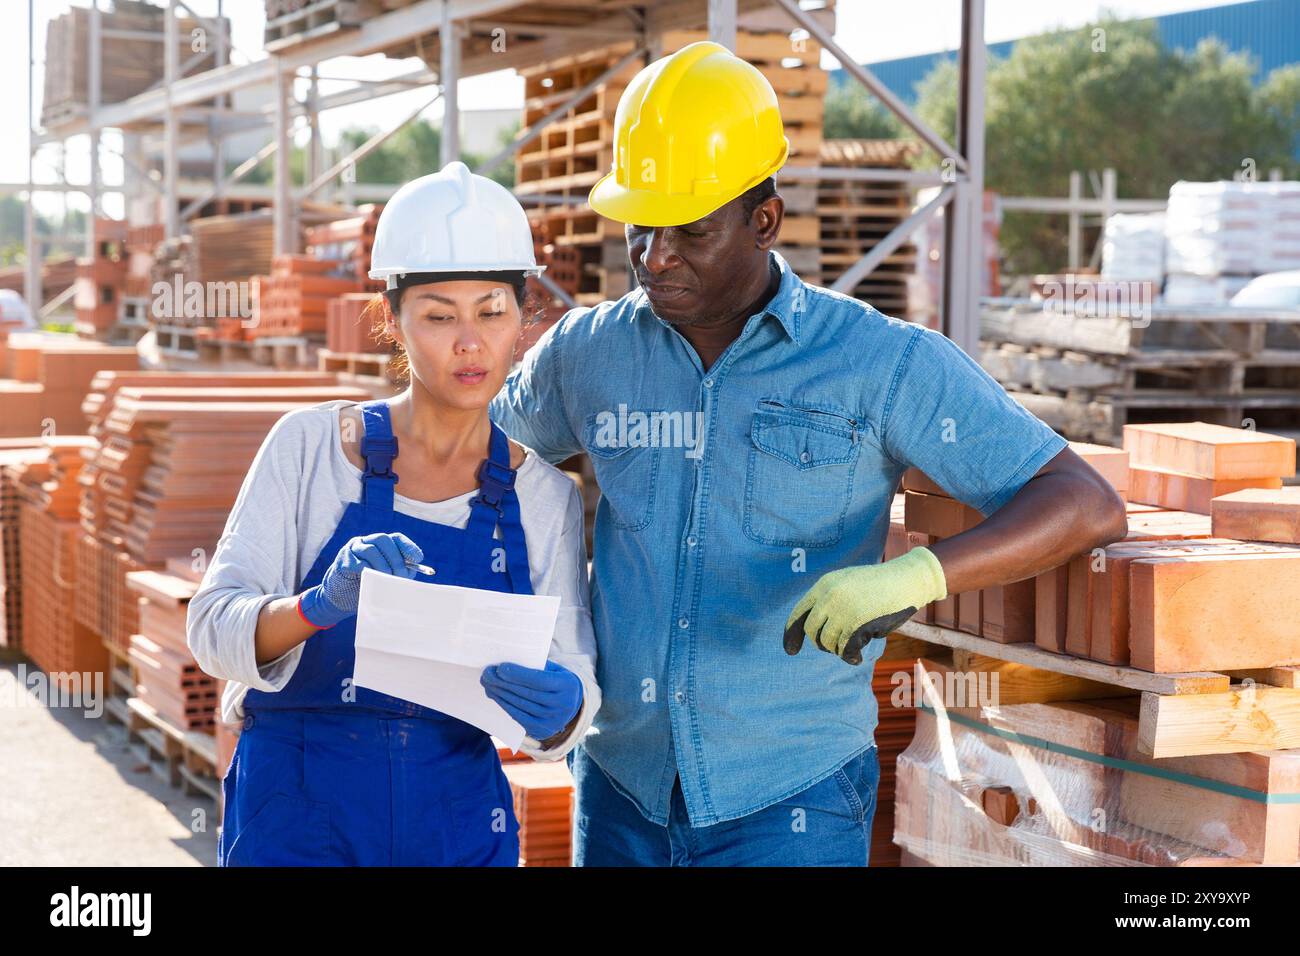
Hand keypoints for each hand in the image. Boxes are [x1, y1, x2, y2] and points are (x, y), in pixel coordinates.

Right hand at [298, 532, 422, 628]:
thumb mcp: (390, 577)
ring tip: (387, 579)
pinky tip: (371, 579)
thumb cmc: (371, 585)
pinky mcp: (343, 560)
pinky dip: (368, 571)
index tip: (418, 559)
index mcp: (381, 545)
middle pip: (383, 540)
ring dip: (383, 566)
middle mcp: (367, 542)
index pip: (397, 538)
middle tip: (401, 575)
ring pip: (371, 550)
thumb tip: (414, 570)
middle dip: (395, 558)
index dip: (408, 547)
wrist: (344, 598)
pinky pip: (357, 562)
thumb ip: (401, 572)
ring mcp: (353, 549)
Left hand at [480, 660, 583, 741]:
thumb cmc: (557, 679)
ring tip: (487, 684)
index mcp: (567, 686)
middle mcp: (561, 705)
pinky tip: (495, 696)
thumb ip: (536, 666)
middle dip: (503, 683)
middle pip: (526, 694)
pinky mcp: (541, 730)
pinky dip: (505, 706)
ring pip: (520, 706)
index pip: (539, 680)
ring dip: (500, 695)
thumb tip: (507, 663)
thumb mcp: (553, 669)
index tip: (500, 668)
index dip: (518, 675)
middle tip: (487, 674)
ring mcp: (552, 720)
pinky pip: (518, 717)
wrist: (571, 703)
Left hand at [783, 547, 946, 664]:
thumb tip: (813, 630)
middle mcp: (829, 597)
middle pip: (812, 632)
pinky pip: (845, 650)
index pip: (798, 613)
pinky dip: (849, 657)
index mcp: (824, 585)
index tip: (790, 650)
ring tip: (852, 645)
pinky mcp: (858, 625)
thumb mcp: (846, 582)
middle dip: (821, 644)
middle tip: (834, 646)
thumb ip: (828, 599)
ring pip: (829, 643)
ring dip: (839, 649)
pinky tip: (856, 657)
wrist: (906, 579)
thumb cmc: (878, 584)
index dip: (791, 634)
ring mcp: (843, 611)